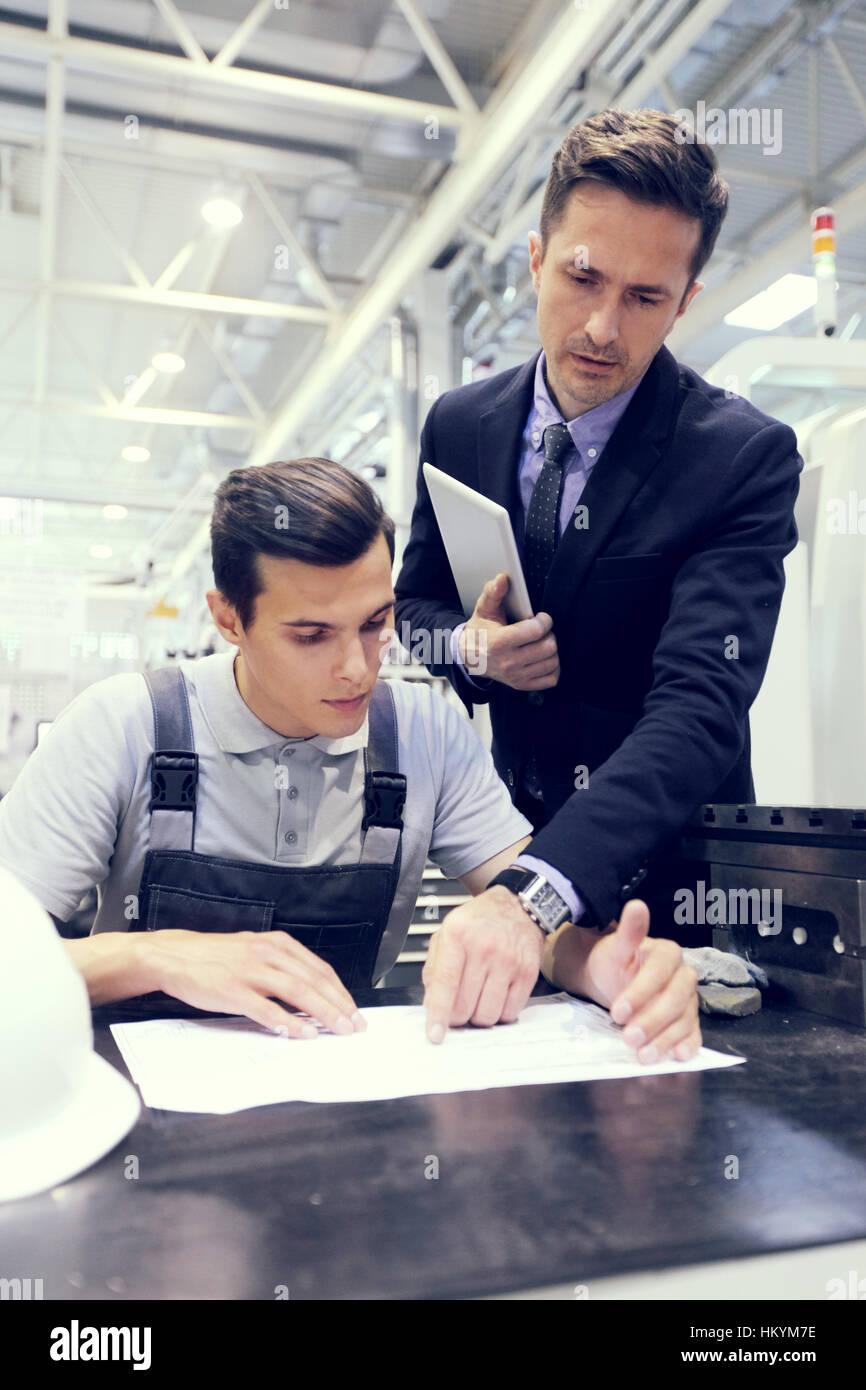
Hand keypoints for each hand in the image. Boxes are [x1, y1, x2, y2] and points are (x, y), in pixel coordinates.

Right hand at [143, 929, 364, 1038]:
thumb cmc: (215, 957)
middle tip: (354, 1025)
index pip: (319, 969)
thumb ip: (281, 966)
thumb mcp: (254, 950)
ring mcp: (250, 971)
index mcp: (276, 944)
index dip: (340, 992)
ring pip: (297, 992)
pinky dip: (289, 1023)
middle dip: (339, 1005)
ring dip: (322, 1013)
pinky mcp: (233, 990)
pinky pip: (267, 1009)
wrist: (175, 956)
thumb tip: (311, 992)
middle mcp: (267, 953)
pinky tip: (303, 1033)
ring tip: (337, 1030)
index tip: (353, 1010)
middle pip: (313, 981)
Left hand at [422, 885, 545, 1042]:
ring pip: (488, 1014)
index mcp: (457, 936)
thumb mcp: (446, 933)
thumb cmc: (478, 922)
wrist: (516, 906)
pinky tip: (496, 996)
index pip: (445, 984)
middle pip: (465, 1006)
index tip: (435, 1035)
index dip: (439, 1014)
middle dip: (457, 1016)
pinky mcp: (528, 972)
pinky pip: (511, 1012)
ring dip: (479, 1016)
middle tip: (459, 1007)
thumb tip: (431, 1004)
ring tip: (479, 998)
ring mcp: (508, 961)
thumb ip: (433, 968)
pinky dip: (500, 1013)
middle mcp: (484, 949)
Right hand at [459, 573, 558, 689]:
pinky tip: (542, 658)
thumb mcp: (484, 609)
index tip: (541, 618)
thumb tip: (502, 578)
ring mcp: (516, 676)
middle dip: (549, 635)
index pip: (537, 631)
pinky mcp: (522, 685)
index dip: (544, 620)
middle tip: (540, 631)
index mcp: (501, 642)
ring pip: (552, 662)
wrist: (469, 657)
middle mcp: (509, 662)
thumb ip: (494, 592)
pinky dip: (552, 668)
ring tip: (540, 643)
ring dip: (551, 651)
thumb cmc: (480, 630)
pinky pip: (551, 679)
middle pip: (549, 647)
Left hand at [579, 901, 700, 1062]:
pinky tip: (679, 1057)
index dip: (640, 993)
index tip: (618, 1012)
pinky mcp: (688, 1021)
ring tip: (643, 1056)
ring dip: (665, 1040)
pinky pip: (692, 1034)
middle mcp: (684, 976)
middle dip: (652, 1021)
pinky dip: (687, 1046)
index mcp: (668, 953)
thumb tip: (637, 905)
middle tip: (628, 1039)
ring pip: (683, 1020)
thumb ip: (629, 931)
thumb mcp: (615, 948)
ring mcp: (688, 1000)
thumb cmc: (615, 963)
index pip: (659, 973)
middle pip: (675, 999)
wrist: (613, 980)